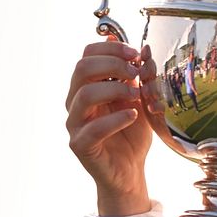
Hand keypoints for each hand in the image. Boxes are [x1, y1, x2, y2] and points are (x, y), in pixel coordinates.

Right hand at [65, 37, 153, 215]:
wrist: (130, 168)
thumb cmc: (132, 131)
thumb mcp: (139, 99)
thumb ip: (136, 77)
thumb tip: (141, 48)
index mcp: (86, 86)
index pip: (87, 55)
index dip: (111, 48)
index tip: (135, 53)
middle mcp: (75, 101)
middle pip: (82, 68)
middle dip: (113, 64)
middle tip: (137, 72)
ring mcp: (75, 123)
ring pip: (84, 95)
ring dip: (116, 89)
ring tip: (137, 95)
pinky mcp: (80, 145)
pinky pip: (93, 128)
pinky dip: (116, 119)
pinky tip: (133, 115)